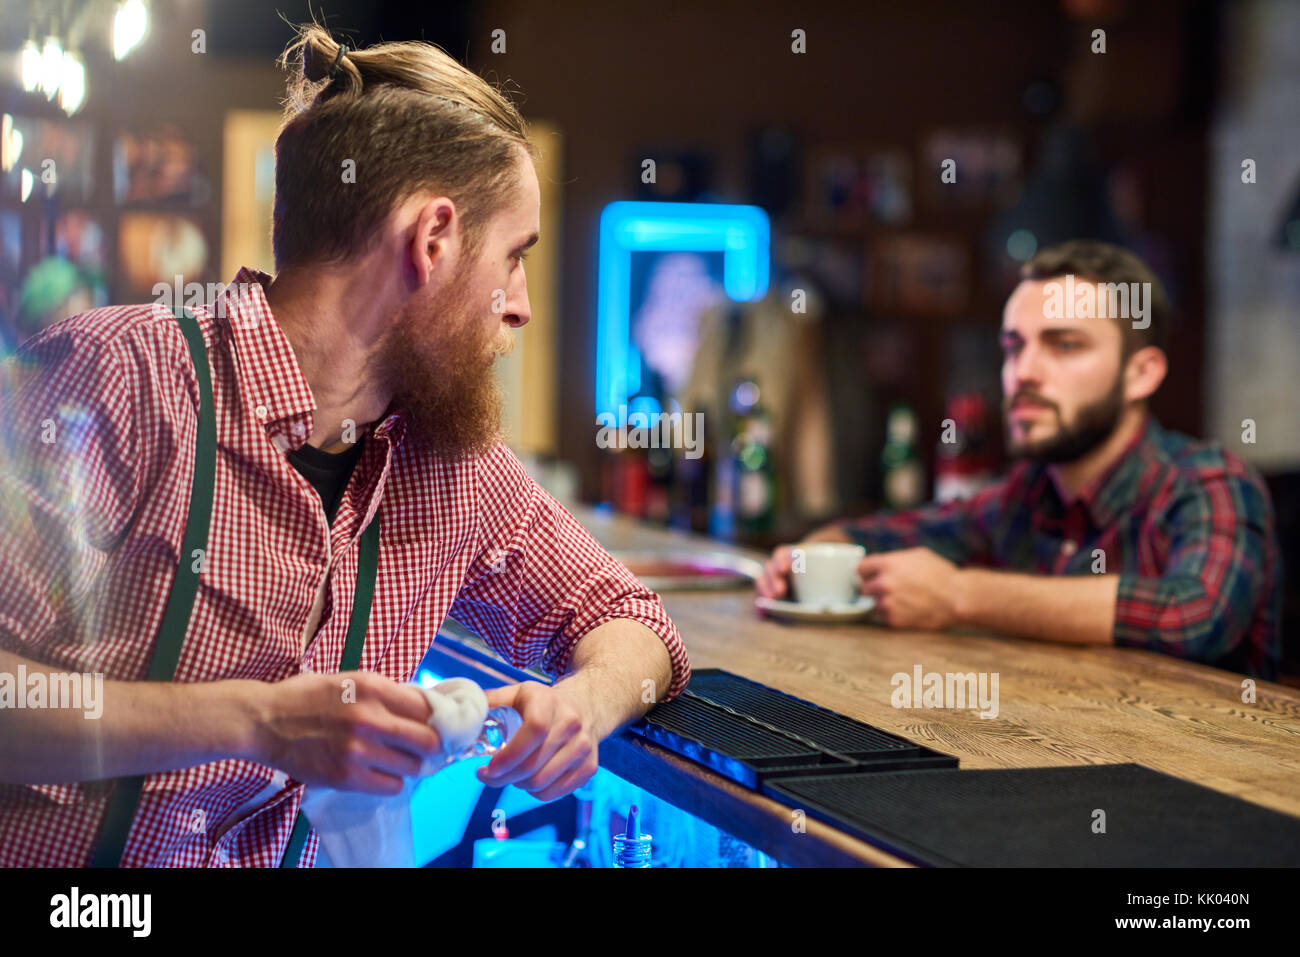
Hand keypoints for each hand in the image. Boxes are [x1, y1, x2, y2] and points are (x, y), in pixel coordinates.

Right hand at [251, 671, 440, 794]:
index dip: (435, 718)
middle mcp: (370, 718)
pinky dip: (392, 782)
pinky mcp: (345, 777)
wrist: (264, 721)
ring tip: (399, 760)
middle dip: (430, 745)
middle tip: (423, 747)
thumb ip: (385, 691)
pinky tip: (381, 773)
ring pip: (413, 767)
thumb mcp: (350, 680)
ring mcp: (358, 750)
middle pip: (428, 740)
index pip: (428, 707)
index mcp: (373, 687)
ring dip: (411, 765)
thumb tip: (423, 704)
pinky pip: (390, 786)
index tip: (435, 724)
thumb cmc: (307, 696)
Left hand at [476, 680, 596, 801]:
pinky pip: (554, 793)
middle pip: (534, 764)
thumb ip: (490, 701)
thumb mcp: (518, 692)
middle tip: (486, 776)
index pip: (535, 730)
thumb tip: (462, 713)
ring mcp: (584, 747)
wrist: (586, 706)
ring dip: (517, 784)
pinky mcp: (589, 768)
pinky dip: (535, 792)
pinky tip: (527, 779)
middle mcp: (572, 724)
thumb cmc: (543, 702)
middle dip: (503, 778)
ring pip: (542, 782)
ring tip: (508, 774)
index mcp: (549, 702)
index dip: (509, 755)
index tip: (487, 766)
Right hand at [756, 526, 852, 599]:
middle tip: (780, 590)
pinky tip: (763, 613)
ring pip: (763, 581)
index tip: (786, 568)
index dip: (782, 559)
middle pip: (771, 568)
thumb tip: (857, 567)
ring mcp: (777, 582)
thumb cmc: (836, 567)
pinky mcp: (775, 597)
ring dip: (765, 589)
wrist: (830, 576)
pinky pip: (764, 600)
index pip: (783, 553)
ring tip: (772, 600)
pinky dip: (761, 607)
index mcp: (796, 555)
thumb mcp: (840, 562)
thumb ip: (845, 566)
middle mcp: (783, 567)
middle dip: (772, 578)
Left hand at [858, 547, 965, 630]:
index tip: (870, 575)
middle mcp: (884, 583)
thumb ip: (895, 559)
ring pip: (873, 604)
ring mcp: (887, 603)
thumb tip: (880, 563)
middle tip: (889, 590)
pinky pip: (882, 618)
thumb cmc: (941, 574)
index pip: (860, 568)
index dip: (867, 572)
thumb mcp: (917, 555)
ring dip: (883, 603)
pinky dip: (891, 616)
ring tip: (902, 601)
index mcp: (888, 564)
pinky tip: (906, 610)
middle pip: (864, 588)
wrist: (956, 598)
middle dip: (874, 588)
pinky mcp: (894, 620)